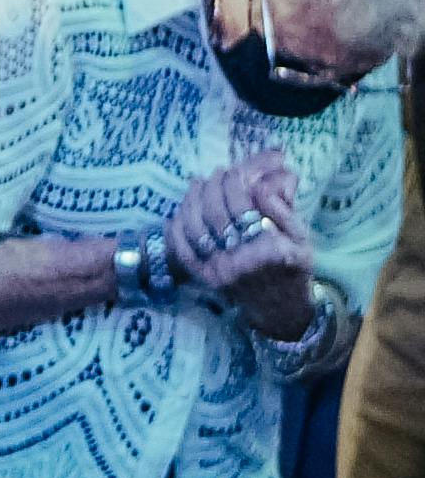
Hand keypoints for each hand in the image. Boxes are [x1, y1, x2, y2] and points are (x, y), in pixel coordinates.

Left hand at [171, 154, 316, 335]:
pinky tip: (179, 212)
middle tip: (217, 173)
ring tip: (199, 185)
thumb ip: (284, 210)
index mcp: (269, 249)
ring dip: (192, 200)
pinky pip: (182, 249)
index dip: (233, 181)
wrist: (280, 308)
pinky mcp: (204, 277)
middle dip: (213, 185)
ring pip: (193, 226)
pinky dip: (175, 228)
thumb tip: (260, 186)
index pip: (240, 203)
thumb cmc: (293, 266)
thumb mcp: (302, 238)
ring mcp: (219, 270)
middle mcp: (240, 260)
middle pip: (213, 212)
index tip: (234, 170)